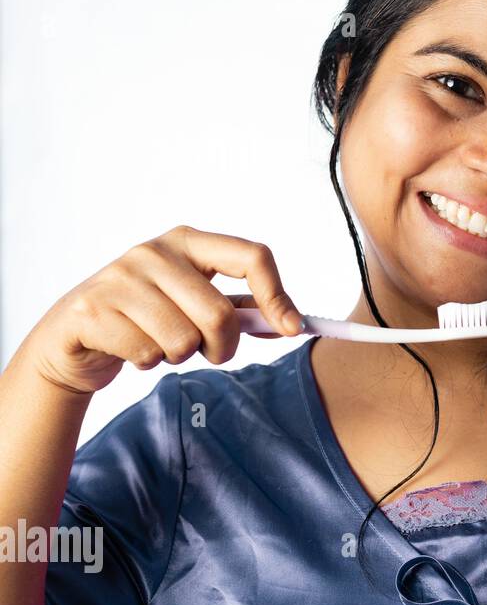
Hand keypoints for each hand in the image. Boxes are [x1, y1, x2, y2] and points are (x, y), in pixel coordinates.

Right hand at [22, 225, 304, 394]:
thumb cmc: (147, 319)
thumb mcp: (194, 303)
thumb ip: (241, 309)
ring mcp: (119, 277)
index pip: (252, 256)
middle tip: (204, 351)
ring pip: (183, 340)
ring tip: (157, 343)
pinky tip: (130, 348)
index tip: (293, 328)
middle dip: (221, 348)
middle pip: (220, 314)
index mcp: (188, 242)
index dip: (278, 296)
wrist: (74, 337)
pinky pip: (147, 354)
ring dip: (179, 357)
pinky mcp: (92, 309)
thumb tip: (292, 323)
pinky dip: (147, 362)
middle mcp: (154, 251)